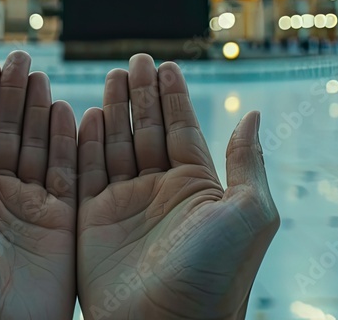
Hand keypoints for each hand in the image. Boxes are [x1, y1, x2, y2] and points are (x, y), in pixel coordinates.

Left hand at [0, 51, 77, 319]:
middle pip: (10, 131)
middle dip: (16, 94)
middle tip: (24, 57)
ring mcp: (31, 208)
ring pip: (39, 146)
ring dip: (41, 110)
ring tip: (43, 76)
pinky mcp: (62, 225)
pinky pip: (68, 175)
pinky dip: (70, 144)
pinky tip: (70, 113)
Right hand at [77, 55, 279, 319]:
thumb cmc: (217, 277)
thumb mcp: (247, 215)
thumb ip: (247, 163)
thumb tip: (253, 114)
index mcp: (197, 188)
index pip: (182, 128)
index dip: (173, 96)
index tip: (164, 65)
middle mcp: (160, 192)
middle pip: (147, 130)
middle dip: (140, 95)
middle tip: (133, 60)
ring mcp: (125, 207)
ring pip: (115, 146)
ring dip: (113, 111)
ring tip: (110, 77)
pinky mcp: (91, 223)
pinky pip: (85, 173)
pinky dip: (84, 144)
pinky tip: (84, 116)